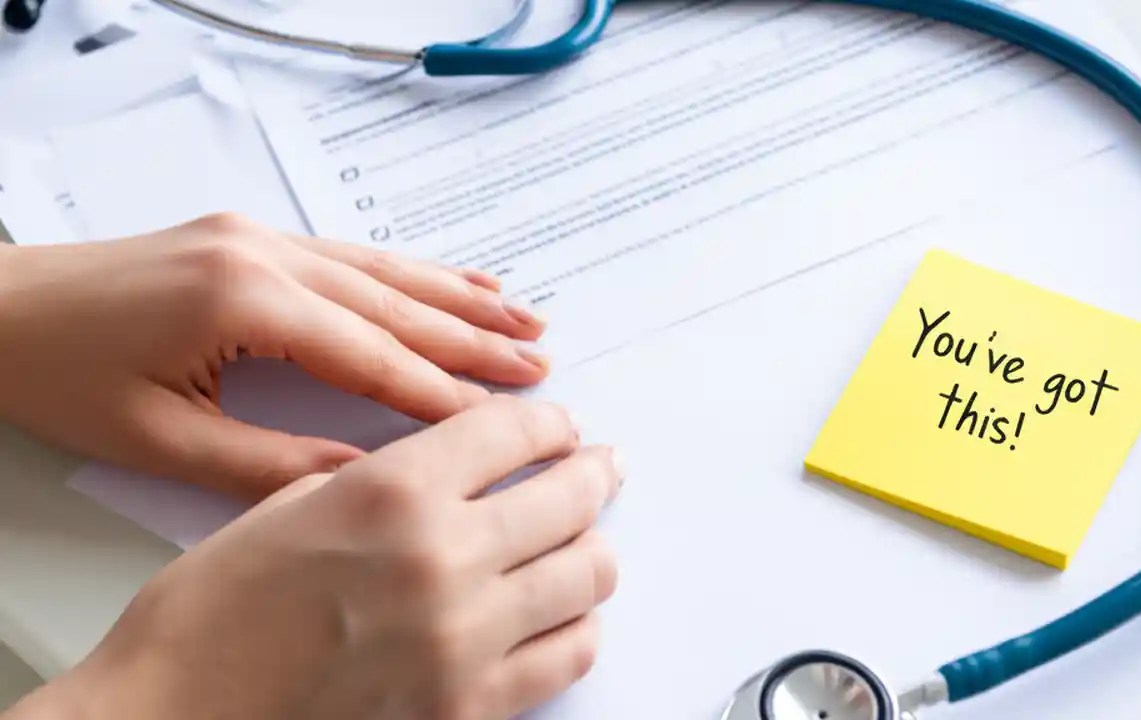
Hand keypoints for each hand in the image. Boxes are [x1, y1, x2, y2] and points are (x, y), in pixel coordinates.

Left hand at [0, 213, 550, 497]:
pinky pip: (350, 254)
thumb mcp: (161, 439)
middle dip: (473, 338)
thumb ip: (272, 463)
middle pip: (394, 303)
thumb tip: (363, 478)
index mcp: (242, 300)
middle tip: (541, 364)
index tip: (502, 421)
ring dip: (457, 297)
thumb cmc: (53, 373)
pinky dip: (409, 271)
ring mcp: (256, 236)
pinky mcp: (248, 236)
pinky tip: (451, 279)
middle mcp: (261, 253)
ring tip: (523, 318)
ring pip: (382, 270)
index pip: (370, 355)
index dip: (442, 394)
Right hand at [8, 397, 623, 719]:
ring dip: (591, 547)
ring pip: (587, 574)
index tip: (560, 429)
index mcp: (391, 494)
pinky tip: (562, 612)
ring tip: (584, 539)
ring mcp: (464, 640)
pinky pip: (568, 654)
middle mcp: (441, 559)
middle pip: (568, 496)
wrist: (173, 718)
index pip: (513, 432)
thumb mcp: (289, 506)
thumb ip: (388, 479)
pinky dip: (576, 625)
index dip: (549, 424)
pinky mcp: (470, 706)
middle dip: (592, 473)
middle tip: (600, 468)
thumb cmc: (208, 615)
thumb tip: (461, 465)